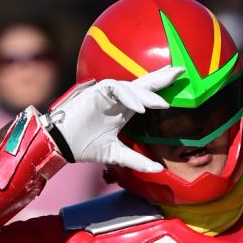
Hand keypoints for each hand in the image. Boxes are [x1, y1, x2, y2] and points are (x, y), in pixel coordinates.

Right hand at [46, 65, 178, 172]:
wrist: (63, 145)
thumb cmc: (85, 146)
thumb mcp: (117, 154)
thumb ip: (137, 161)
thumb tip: (159, 170)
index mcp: (124, 110)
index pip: (146, 96)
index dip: (161, 88)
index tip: (179, 80)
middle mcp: (118, 99)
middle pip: (143, 85)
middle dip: (161, 78)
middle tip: (179, 71)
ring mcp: (108, 94)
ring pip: (132, 87)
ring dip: (147, 95)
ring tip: (161, 104)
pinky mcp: (98, 91)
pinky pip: (117, 88)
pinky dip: (129, 96)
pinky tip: (139, 107)